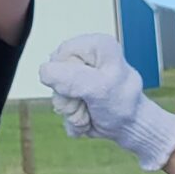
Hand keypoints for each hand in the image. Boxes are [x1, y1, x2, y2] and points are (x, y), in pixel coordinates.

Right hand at [39, 35, 174, 172]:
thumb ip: (72, 78)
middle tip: (89, 103)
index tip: (88, 88)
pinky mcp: (75, 91)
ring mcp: (79, 75)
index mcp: (97, 44)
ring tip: (90, 112)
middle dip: (69, 97)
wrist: (130, 128)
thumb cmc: (123, 105)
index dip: (68, 76)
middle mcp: (87, 56)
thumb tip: (44, 71)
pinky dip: (73, 118)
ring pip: (56, 93)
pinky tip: (88, 118)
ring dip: (71, 111)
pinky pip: (60, 105)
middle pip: (55, 75)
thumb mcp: (100, 89)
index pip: (61, 55)